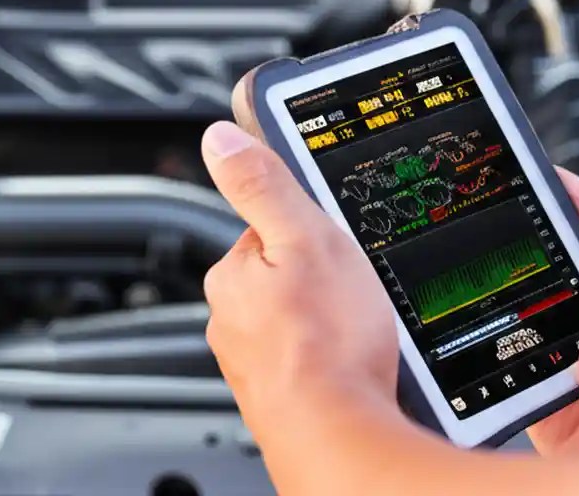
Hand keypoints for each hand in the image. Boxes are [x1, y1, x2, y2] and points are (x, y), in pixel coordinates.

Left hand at [200, 120, 400, 442]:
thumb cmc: (326, 345)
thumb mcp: (307, 237)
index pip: (269, 231)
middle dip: (321, 283)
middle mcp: (231, 321)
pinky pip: (312, 362)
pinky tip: (355, 366)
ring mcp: (254, 364)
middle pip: (286, 278)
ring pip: (299, 323)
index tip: (335, 248)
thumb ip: (263, 186)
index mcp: (231, 275)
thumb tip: (220, 140)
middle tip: (354, 294)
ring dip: (329, 324)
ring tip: (359, 333)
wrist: (340, 437)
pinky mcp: (280, 397)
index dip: (310, 233)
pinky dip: (332, 360)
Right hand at [526, 169, 578, 456]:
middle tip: (514, 257)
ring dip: (531, 330)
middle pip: (574, 279)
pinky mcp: (563, 407)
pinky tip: (509, 374)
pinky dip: (511, 377)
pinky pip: (525, 381)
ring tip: (519, 329)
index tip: (558, 179)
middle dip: (545, 269)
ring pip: (546, 328)